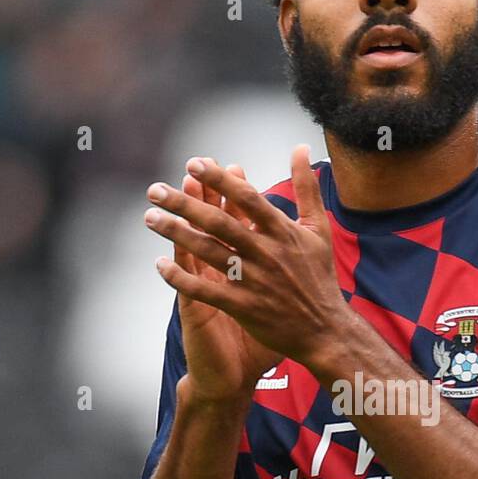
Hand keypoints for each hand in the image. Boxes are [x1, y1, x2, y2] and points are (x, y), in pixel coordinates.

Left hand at [143, 147, 350, 369]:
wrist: (326, 330)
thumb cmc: (320, 276)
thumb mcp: (319, 228)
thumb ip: (306, 187)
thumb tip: (300, 148)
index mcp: (282, 231)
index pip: (247, 198)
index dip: (220, 180)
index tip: (194, 163)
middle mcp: (266, 253)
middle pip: (219, 223)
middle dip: (184, 204)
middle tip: (155, 190)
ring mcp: (254, 281)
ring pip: (209, 252)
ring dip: (177, 234)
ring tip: (151, 218)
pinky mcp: (244, 307)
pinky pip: (206, 290)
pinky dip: (182, 278)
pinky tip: (160, 265)